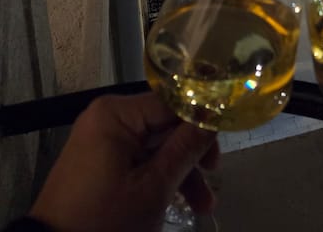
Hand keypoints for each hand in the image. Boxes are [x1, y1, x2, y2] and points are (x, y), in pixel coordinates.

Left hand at [28, 92, 218, 231]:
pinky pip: (138, 159)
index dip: (201, 120)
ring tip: (204, 206)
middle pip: (164, 124)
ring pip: (155, 146)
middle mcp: (107, 117)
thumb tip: (215, 115)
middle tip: (214, 177)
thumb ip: (187, 148)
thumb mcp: (153, 188)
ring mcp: (101, 140)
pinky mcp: (99, 162)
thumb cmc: (106, 220)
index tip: (223, 144)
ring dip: (180, 172)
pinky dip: (158, 178)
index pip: (172, 101)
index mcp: (116, 113)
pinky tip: (179, 201)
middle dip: (191, 154)